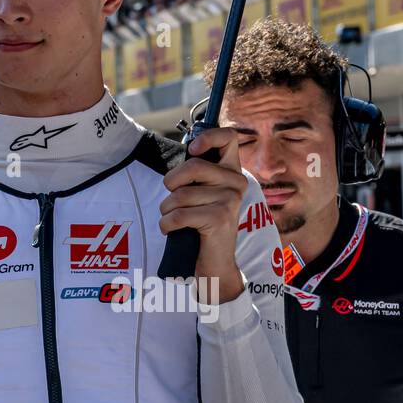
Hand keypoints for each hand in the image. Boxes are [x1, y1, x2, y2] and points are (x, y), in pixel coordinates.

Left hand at [159, 126, 245, 297]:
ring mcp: (230, 201)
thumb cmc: (202, 227)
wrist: (215, 264)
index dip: (207, 137)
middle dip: (171, 182)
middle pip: (193, 165)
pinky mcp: (219, 219)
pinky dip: (167, 224)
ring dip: (166, 209)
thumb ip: (197, 174)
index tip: (192, 150)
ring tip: (172, 219)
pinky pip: (179, 214)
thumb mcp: (202, 195)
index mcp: (232, 173)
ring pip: (181, 195)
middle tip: (170, 197)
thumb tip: (186, 151)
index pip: (228, 138)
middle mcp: (236, 184)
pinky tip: (171, 230)